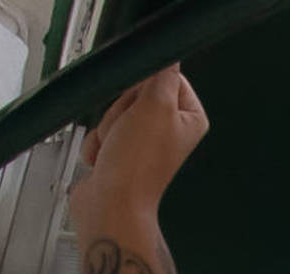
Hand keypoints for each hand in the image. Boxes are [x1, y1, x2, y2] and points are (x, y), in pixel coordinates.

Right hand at [71, 66, 209, 227]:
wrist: (112, 204)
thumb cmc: (138, 165)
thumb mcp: (154, 105)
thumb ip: (162, 73)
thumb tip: (167, 54)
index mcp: (190, 118)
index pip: (164, 76)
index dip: (143, 86)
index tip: (140, 104)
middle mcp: (171, 129)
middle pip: (135, 92)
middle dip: (121, 109)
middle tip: (126, 130)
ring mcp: (146, 142)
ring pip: (115, 110)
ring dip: (108, 127)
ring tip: (116, 148)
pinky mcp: (123, 152)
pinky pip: (102, 131)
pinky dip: (99, 143)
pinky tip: (107, 158)